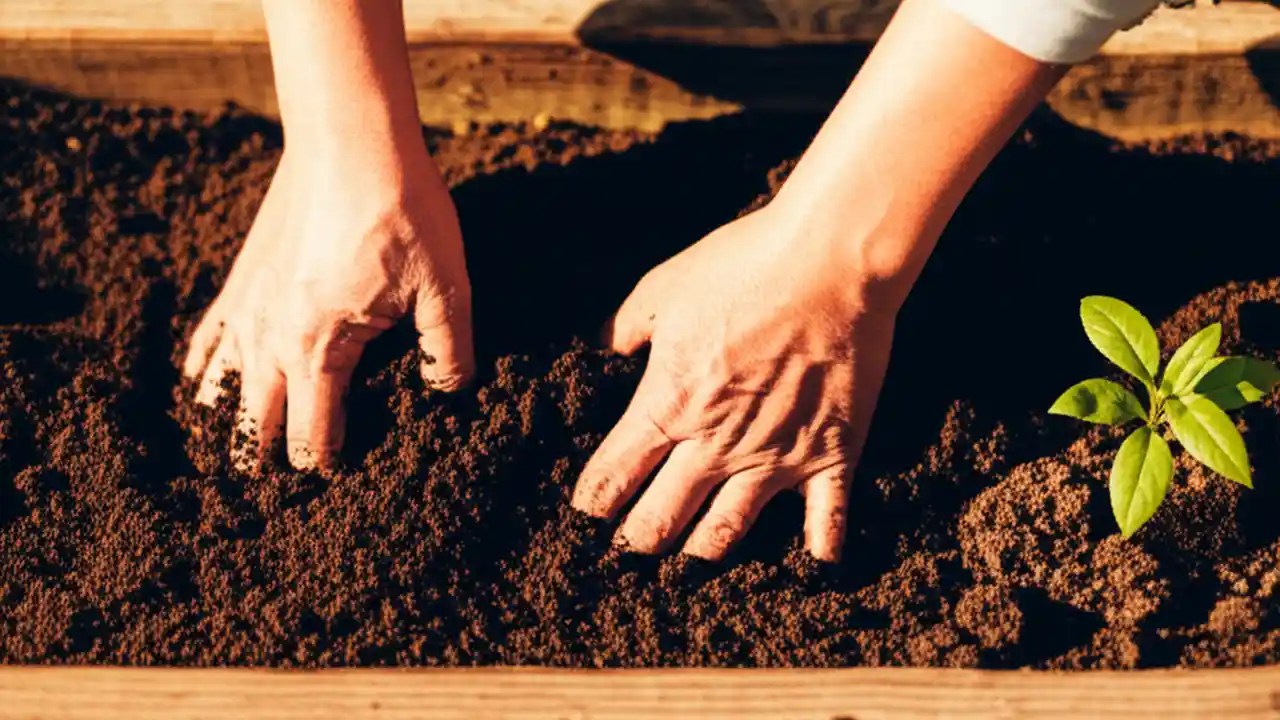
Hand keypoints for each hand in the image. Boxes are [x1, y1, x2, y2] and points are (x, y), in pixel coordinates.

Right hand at [182, 145, 472, 469]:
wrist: (351, 137)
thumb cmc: (402, 210)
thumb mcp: (444, 286)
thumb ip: (448, 351)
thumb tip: (449, 397)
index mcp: (319, 347)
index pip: (311, 434)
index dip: (325, 463)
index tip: (339, 480)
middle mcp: (270, 336)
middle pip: (254, 423)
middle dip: (266, 459)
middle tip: (279, 489)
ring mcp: (247, 307)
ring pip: (219, 388)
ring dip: (228, 423)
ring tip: (237, 455)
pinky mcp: (241, 278)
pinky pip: (208, 338)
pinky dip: (204, 370)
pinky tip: (203, 386)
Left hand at [571, 206, 895, 561]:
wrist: (829, 261)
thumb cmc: (743, 266)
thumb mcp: (663, 286)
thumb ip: (626, 325)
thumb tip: (602, 344)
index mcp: (669, 404)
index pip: (615, 475)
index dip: (594, 502)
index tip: (588, 514)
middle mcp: (716, 444)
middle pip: (662, 518)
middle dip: (637, 540)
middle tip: (629, 549)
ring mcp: (776, 456)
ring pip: (727, 532)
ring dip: (701, 552)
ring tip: (690, 564)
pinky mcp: (832, 454)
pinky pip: (827, 517)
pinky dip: (821, 545)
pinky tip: (816, 563)